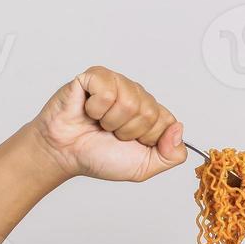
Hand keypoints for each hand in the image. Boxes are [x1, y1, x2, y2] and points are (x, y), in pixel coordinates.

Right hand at [30, 66, 185, 181]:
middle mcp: (137, 95)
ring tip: (99, 123)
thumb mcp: (143, 166)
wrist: (65, 154)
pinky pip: (107, 92)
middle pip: (149, 113)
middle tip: (111, 133)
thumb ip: (171, 155)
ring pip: (129, 102)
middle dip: (128, 132)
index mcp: (151, 113)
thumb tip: (179, 129)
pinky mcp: (94, 76)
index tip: (130, 143)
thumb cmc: (99, 156)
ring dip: (110, 122)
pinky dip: (96, 109)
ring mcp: (117, 83)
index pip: (168, 122)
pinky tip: (89, 111)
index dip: (148, 139)